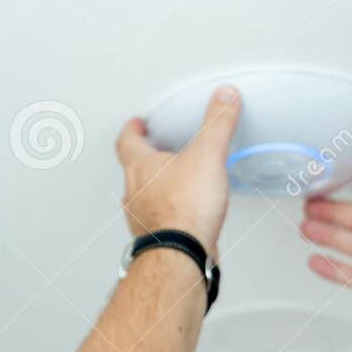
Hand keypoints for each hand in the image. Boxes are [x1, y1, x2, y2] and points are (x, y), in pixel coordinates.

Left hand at [115, 87, 240, 257]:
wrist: (180, 255)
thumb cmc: (184, 209)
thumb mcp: (207, 155)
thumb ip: (217, 123)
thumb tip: (224, 97)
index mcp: (140, 165)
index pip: (127, 140)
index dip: (133, 129)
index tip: (137, 123)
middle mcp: (135, 191)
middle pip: (133, 169)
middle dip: (144, 159)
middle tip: (155, 151)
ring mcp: (143, 217)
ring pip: (143, 197)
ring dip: (155, 189)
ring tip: (173, 184)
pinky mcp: (156, 239)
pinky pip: (159, 221)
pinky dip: (168, 215)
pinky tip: (186, 217)